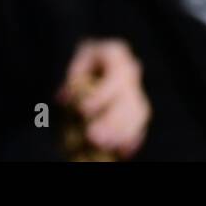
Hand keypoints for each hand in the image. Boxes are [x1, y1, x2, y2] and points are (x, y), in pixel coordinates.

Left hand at [59, 38, 150, 158]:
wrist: (97, 64)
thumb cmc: (82, 64)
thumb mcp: (74, 65)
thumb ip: (72, 80)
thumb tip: (65, 97)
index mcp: (115, 53)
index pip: (115, 73)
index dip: (102, 93)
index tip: (83, 110)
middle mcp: (131, 70)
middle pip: (128, 97)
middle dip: (112, 120)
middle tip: (94, 138)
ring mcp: (137, 90)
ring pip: (138, 112)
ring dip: (123, 133)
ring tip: (106, 147)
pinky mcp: (138, 108)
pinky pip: (140, 124)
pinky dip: (133, 138)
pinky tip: (124, 151)